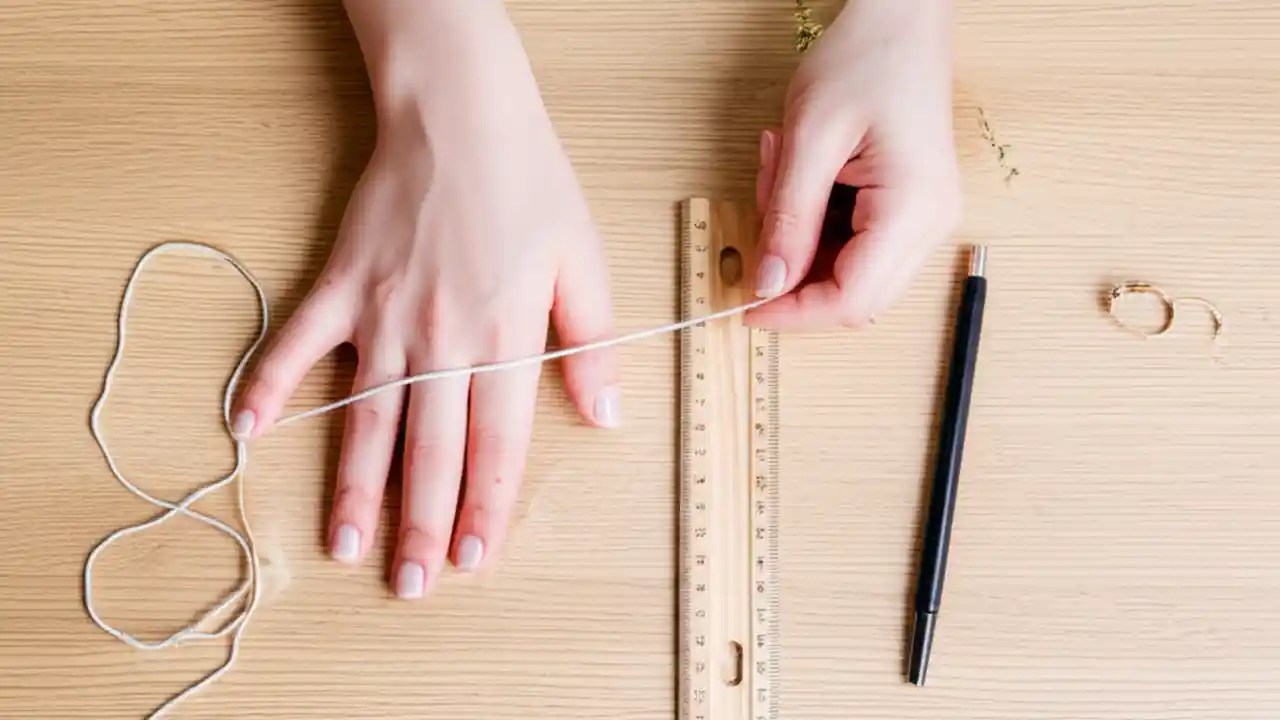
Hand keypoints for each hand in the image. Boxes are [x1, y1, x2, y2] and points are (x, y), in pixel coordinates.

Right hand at [232, 1, 618, 599]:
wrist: (460, 112)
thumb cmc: (528, 181)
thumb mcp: (583, 260)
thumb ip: (590, 344)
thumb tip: (606, 414)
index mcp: (504, 337)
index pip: (497, 445)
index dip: (487, 509)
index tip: (474, 560)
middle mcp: (441, 337)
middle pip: (430, 450)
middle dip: (422, 525)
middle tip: (408, 584)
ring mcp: (384, 313)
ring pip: (367, 417)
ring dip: (354, 487)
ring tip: (344, 545)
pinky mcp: (342, 283)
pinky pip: (298, 339)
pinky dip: (270, 381)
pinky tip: (248, 429)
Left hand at [746, 0, 961, 328]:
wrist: (904, 18)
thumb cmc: (867, 58)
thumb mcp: (810, 137)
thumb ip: (788, 218)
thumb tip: (768, 284)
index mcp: (912, 209)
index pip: (851, 300)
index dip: (793, 314)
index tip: (744, 306)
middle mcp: (930, 224)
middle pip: (853, 296)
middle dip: (793, 269)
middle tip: (763, 209)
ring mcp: (924, 218)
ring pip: (849, 271)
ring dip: (800, 240)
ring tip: (781, 171)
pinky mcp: (909, 208)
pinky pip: (855, 243)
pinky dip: (814, 223)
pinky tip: (799, 174)